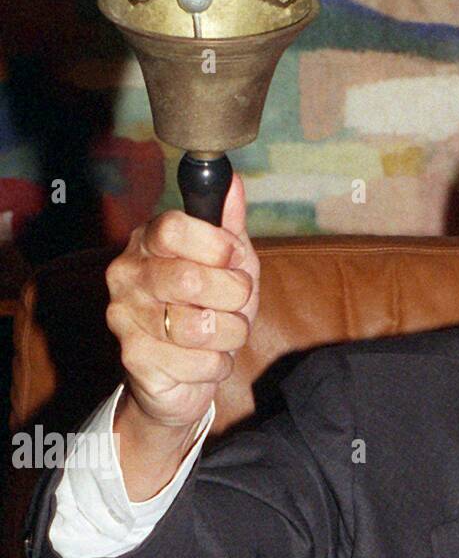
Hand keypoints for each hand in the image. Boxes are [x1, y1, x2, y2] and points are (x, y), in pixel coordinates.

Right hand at [105, 171, 259, 430]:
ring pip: (201, 326)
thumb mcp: (228, 266)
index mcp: (147, 241)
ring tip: (223, 334)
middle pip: (190, 277)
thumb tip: (235, 182)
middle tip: (233, 305)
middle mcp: (126, 274)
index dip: (217, 246)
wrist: (182, 376)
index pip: (175, 226)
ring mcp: (124, 316)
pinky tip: (206, 361)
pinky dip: (218, 365)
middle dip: (233, 296)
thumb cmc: (207, 312)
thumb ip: (229, 226)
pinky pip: (200, 362)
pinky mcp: (135, 358)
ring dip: (231, 334)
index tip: (233, 260)